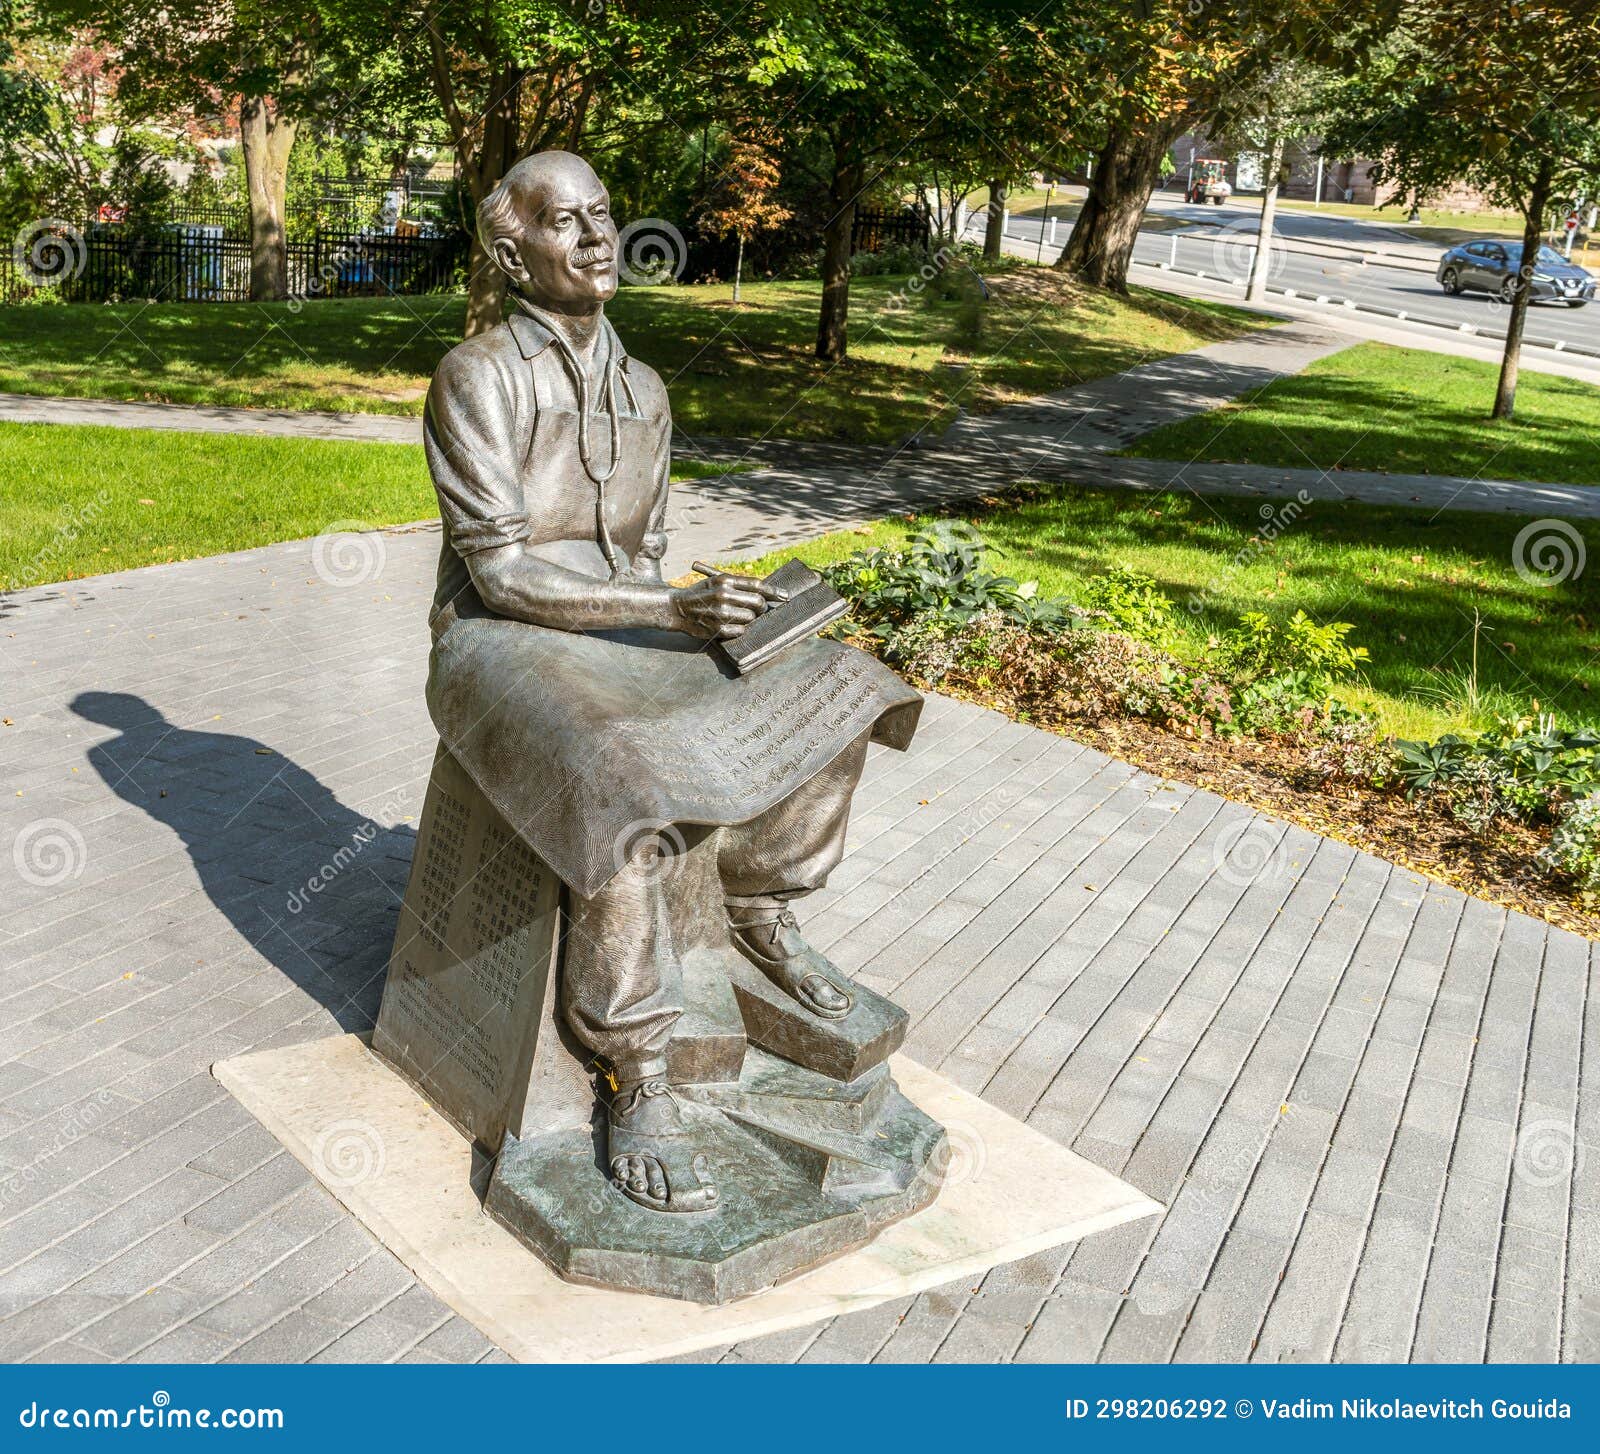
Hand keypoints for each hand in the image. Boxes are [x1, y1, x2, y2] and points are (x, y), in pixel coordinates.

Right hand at [669, 572, 785, 639]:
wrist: (677, 608)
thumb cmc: (700, 594)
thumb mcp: (716, 581)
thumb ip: (738, 585)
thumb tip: (765, 592)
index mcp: (725, 580)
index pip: (757, 585)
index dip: (774, 592)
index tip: (784, 596)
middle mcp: (724, 595)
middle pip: (758, 603)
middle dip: (761, 607)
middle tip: (757, 609)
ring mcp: (721, 613)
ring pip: (750, 617)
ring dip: (747, 618)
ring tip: (735, 615)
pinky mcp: (718, 628)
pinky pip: (741, 630)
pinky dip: (738, 629)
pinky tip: (727, 624)